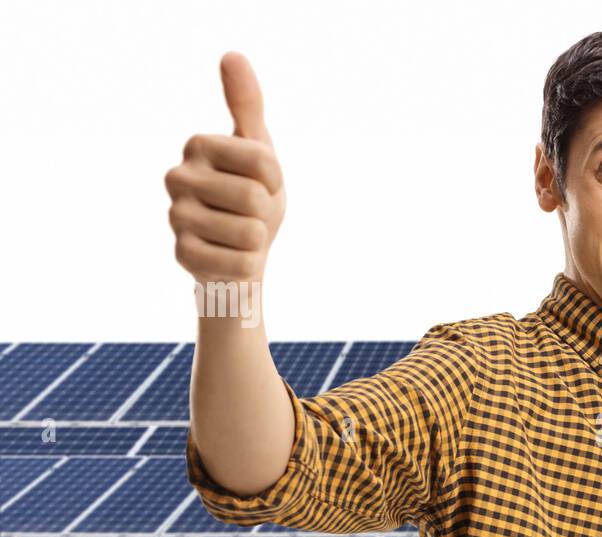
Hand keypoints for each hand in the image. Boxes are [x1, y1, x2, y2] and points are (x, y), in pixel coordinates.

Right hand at [165, 52, 285, 284]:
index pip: (262, 159)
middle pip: (254, 196)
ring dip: (258, 240)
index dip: (275, 179)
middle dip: (265, 212)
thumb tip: (232, 54)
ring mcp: (176, 217)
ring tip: (241, 235)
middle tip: (250, 214)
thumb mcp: (257, 149)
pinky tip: (231, 257)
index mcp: (197, 145)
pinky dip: (248, 265)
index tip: (262, 184)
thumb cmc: (252, 197)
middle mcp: (177, 177)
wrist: (240, 253)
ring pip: (251, 232)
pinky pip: (241, 262)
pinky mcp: (183, 255)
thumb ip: (247, 105)